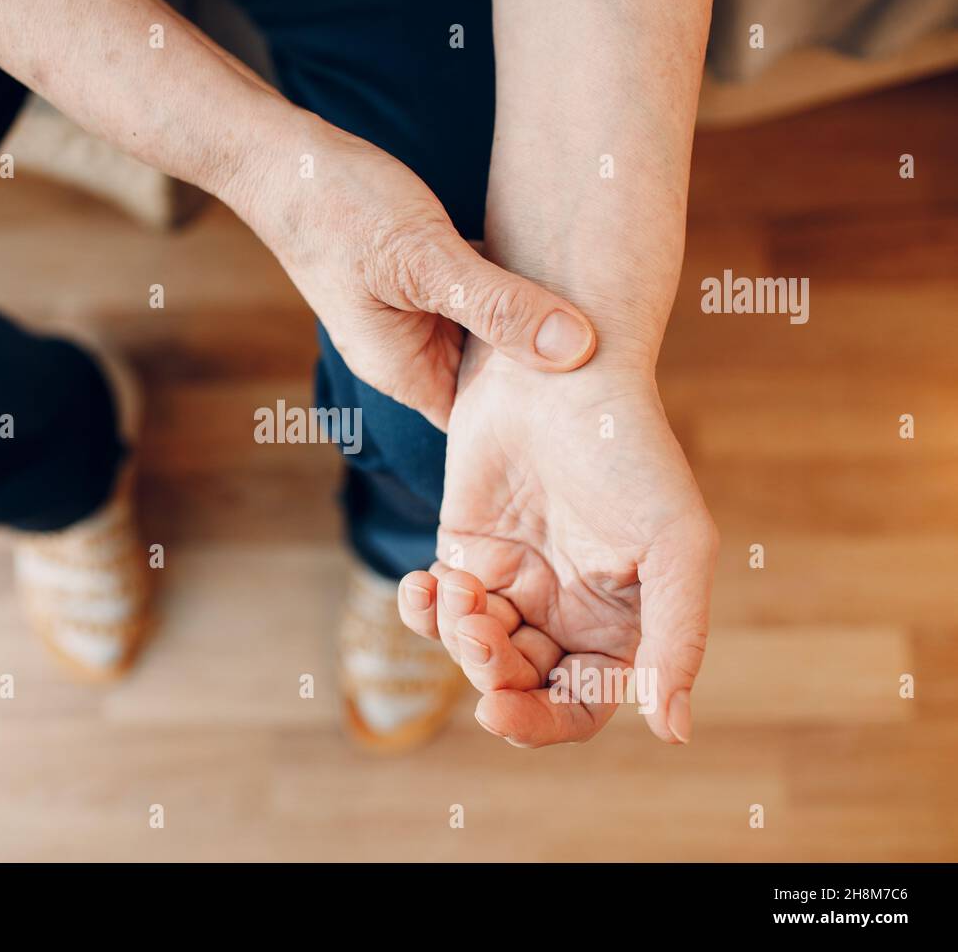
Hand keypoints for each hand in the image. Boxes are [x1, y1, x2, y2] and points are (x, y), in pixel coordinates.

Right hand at [229, 114, 596, 429]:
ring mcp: (411, 316)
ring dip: (528, 315)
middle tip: (610, 338)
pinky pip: (475, 293)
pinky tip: (547, 257)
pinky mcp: (417, 280)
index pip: (482, 420)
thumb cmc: (339, 210)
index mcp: (404, 369)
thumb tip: (577, 348)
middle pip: (490, 378)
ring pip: (487, 331)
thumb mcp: (426, 259)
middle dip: (541, 362)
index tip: (597, 392)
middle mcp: (408, 352)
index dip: (537, 414)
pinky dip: (506, 280)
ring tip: (594, 300)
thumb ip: (498, 305)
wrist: (280, 162)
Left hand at [397, 337, 717, 745]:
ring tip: (458, 585)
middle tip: (477, 628)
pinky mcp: (466, 548)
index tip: (499, 711)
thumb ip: (677, 639)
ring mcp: (513, 581)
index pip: (580, 706)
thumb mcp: (673, 545)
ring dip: (455, 635)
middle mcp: (565, 609)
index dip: (542, 723)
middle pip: (518, 685)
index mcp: (619, 621)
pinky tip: (426, 584)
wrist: (560, 370)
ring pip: (472, 649)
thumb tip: (675, 730)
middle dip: (490, 672)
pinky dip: (422, 608)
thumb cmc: (630, 451)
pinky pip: (435, 606)